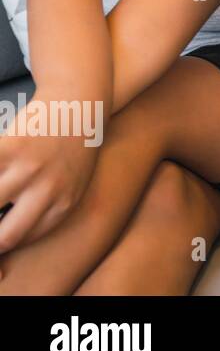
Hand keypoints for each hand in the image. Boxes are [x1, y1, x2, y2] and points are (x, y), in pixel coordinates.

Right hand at [0, 91, 102, 270]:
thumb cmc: (69, 148)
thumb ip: (45, 209)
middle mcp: (48, 192)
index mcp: (64, 205)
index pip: (19, 240)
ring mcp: (28, 169)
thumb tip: (7, 249)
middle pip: (4, 237)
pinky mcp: (10, 147)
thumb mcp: (71, 183)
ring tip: (1, 187)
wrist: (81, 101)